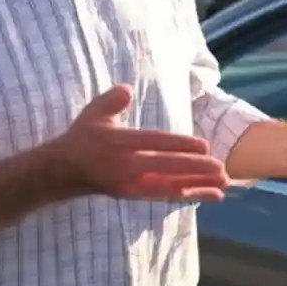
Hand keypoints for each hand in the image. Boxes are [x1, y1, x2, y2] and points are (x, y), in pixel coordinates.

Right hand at [54, 84, 229, 201]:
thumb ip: (111, 101)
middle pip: (166, 169)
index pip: (154, 144)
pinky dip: (188, 196)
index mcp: (118, 143)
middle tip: (220, 168)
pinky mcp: (135, 195)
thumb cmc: (83, 138)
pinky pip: (165, 196)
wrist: (63, 172)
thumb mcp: (93, 114)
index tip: (204, 146)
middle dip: (194, 169)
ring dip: (197, 187)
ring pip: (169, 187)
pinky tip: (208, 194)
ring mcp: (131, 185)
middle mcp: (126, 167)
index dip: (179, 146)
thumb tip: (126, 89)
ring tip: (222, 184)